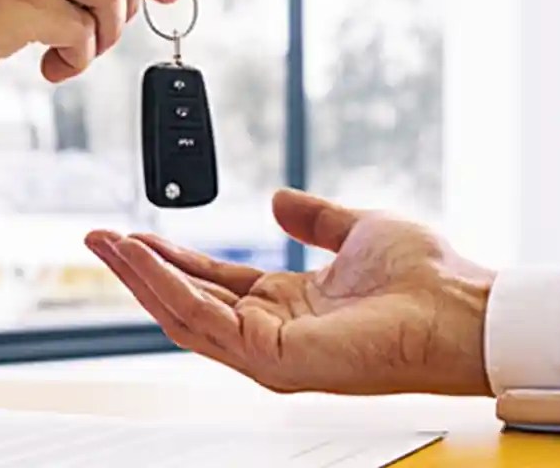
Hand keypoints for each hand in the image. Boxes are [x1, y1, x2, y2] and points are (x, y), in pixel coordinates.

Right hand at [86, 189, 495, 396]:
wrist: (462, 306)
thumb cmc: (427, 278)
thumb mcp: (356, 230)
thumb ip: (314, 218)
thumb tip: (279, 200)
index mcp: (288, 305)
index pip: (211, 283)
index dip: (170, 257)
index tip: (135, 233)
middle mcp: (272, 332)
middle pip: (185, 302)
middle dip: (138, 269)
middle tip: (98, 237)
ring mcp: (271, 352)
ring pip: (184, 316)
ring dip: (141, 279)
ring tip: (107, 244)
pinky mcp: (276, 359)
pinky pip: (206, 322)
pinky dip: (168, 290)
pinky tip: (143, 261)